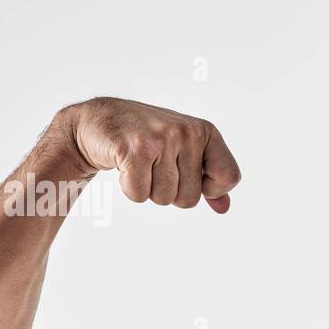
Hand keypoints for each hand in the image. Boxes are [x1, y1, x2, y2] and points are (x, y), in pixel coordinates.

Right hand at [53, 97, 241, 212]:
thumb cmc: (147, 140)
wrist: (99, 122)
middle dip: (170, 193)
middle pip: (191, 198)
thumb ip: (208, 179)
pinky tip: (125, 165)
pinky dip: (129, 188)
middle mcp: (187, 132)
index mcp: (205, 131)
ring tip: (140, 164)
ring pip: (164, 199)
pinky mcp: (135, 150)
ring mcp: (161, 140)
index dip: (212, 189)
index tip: (192, 177)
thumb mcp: (185, 152)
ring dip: (148, 189)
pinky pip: (139, 195)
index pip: (229, 177)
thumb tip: (224, 207)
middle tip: (154, 167)